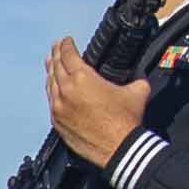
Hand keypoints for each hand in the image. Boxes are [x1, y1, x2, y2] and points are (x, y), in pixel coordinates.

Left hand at [47, 37, 149, 168]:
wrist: (118, 148)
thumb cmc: (126, 120)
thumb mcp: (137, 90)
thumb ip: (134, 79)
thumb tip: (138, 79)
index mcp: (82, 78)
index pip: (69, 55)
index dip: (67, 45)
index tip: (66, 40)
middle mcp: (66, 91)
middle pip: (56, 67)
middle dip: (56, 55)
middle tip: (55, 47)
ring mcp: (59, 107)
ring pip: (50, 84)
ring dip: (50, 71)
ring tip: (50, 63)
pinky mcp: (57, 122)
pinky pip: (51, 101)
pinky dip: (51, 91)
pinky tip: (53, 88)